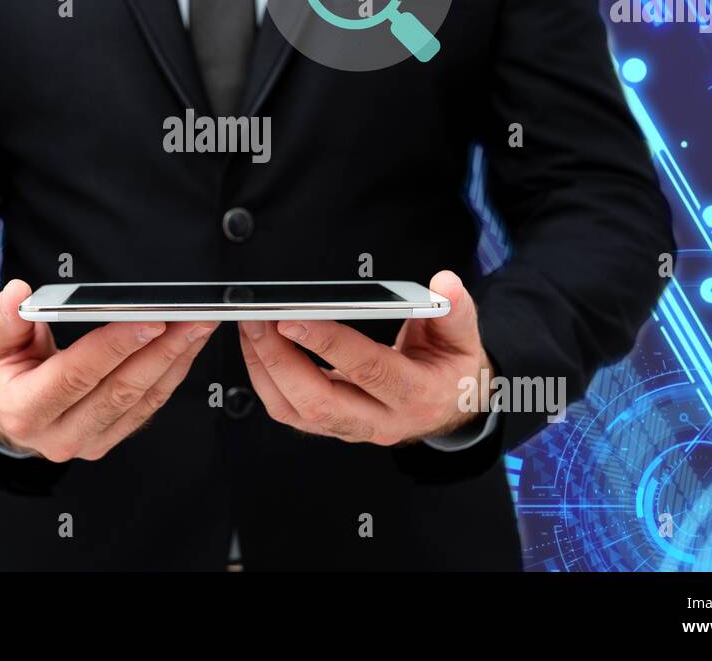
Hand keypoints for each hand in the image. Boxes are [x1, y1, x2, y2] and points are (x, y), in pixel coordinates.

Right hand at [0, 279, 215, 461]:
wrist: (1, 413)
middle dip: (162, 350)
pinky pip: (148, 407)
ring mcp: (89, 441)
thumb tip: (18, 294)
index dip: (116, 346)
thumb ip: (2, 319)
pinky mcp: (109, 438)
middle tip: (192, 319)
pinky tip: (187, 348)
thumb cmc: (0, 373)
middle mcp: (60, 434)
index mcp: (26, 409)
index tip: (151, 319)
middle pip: (119, 390)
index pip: (78, 374)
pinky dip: (172, 375)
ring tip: (199, 327)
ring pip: (141, 400)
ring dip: (175, 361)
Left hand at [238, 271, 491, 444]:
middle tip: (257, 322)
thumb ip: (454, 309)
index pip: (367, 370)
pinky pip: (291, 413)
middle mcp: (382, 420)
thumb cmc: (450, 366)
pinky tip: (258, 349)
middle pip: (321, 402)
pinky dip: (266, 382)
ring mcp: (354, 428)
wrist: (450, 406)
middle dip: (280, 361)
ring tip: (249, 329)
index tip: (293, 318)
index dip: (328, 344)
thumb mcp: (462, 337)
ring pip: (298, 412)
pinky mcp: (333, 427)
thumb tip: (445, 283)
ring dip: (265, 371)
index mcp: (416, 394)